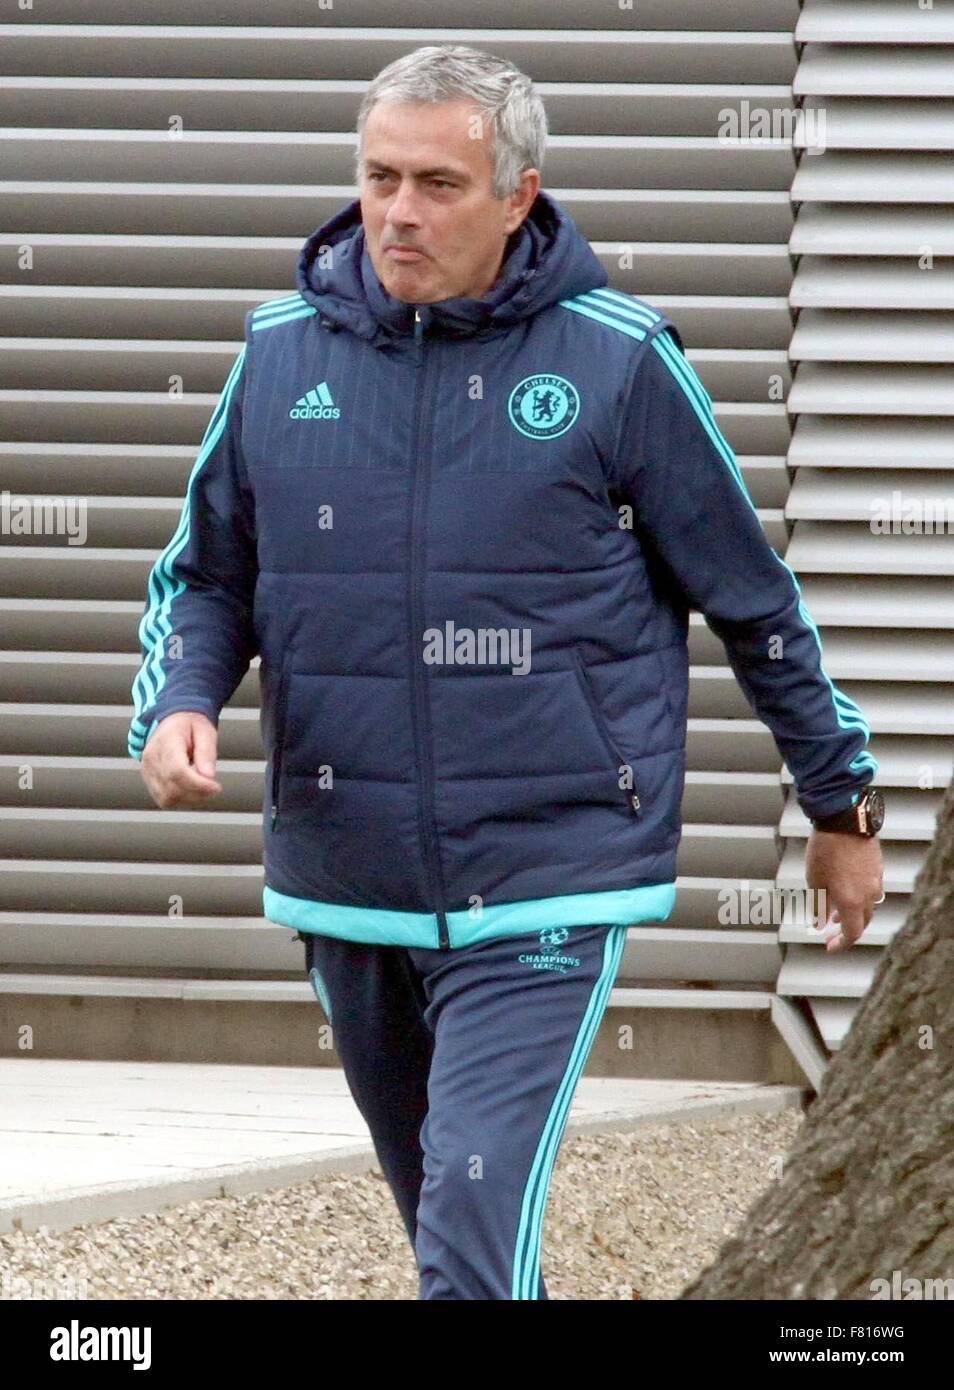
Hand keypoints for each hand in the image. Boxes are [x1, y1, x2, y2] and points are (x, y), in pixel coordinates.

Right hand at [139, 711, 222, 808]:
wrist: (173, 720)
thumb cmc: (192, 726)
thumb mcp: (205, 731)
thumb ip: (206, 752)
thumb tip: (209, 776)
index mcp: (166, 741)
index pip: (177, 771)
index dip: (198, 784)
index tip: (216, 787)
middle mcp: (151, 757)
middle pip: (172, 787)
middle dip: (197, 793)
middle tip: (214, 787)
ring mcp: (147, 770)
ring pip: (167, 798)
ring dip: (190, 798)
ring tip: (203, 786)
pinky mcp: (149, 780)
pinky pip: (164, 799)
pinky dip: (181, 799)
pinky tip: (192, 789)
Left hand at [805, 829, 883, 952]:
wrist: (844, 820)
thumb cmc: (825, 850)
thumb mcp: (815, 881)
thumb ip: (819, 906)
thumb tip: (819, 924)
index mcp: (852, 902)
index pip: (853, 933)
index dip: (841, 944)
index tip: (829, 946)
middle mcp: (869, 895)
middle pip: (863, 922)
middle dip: (847, 929)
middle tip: (831, 928)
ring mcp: (876, 880)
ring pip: (868, 905)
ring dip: (853, 911)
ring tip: (836, 909)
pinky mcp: (878, 868)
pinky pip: (871, 889)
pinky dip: (859, 896)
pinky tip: (846, 887)